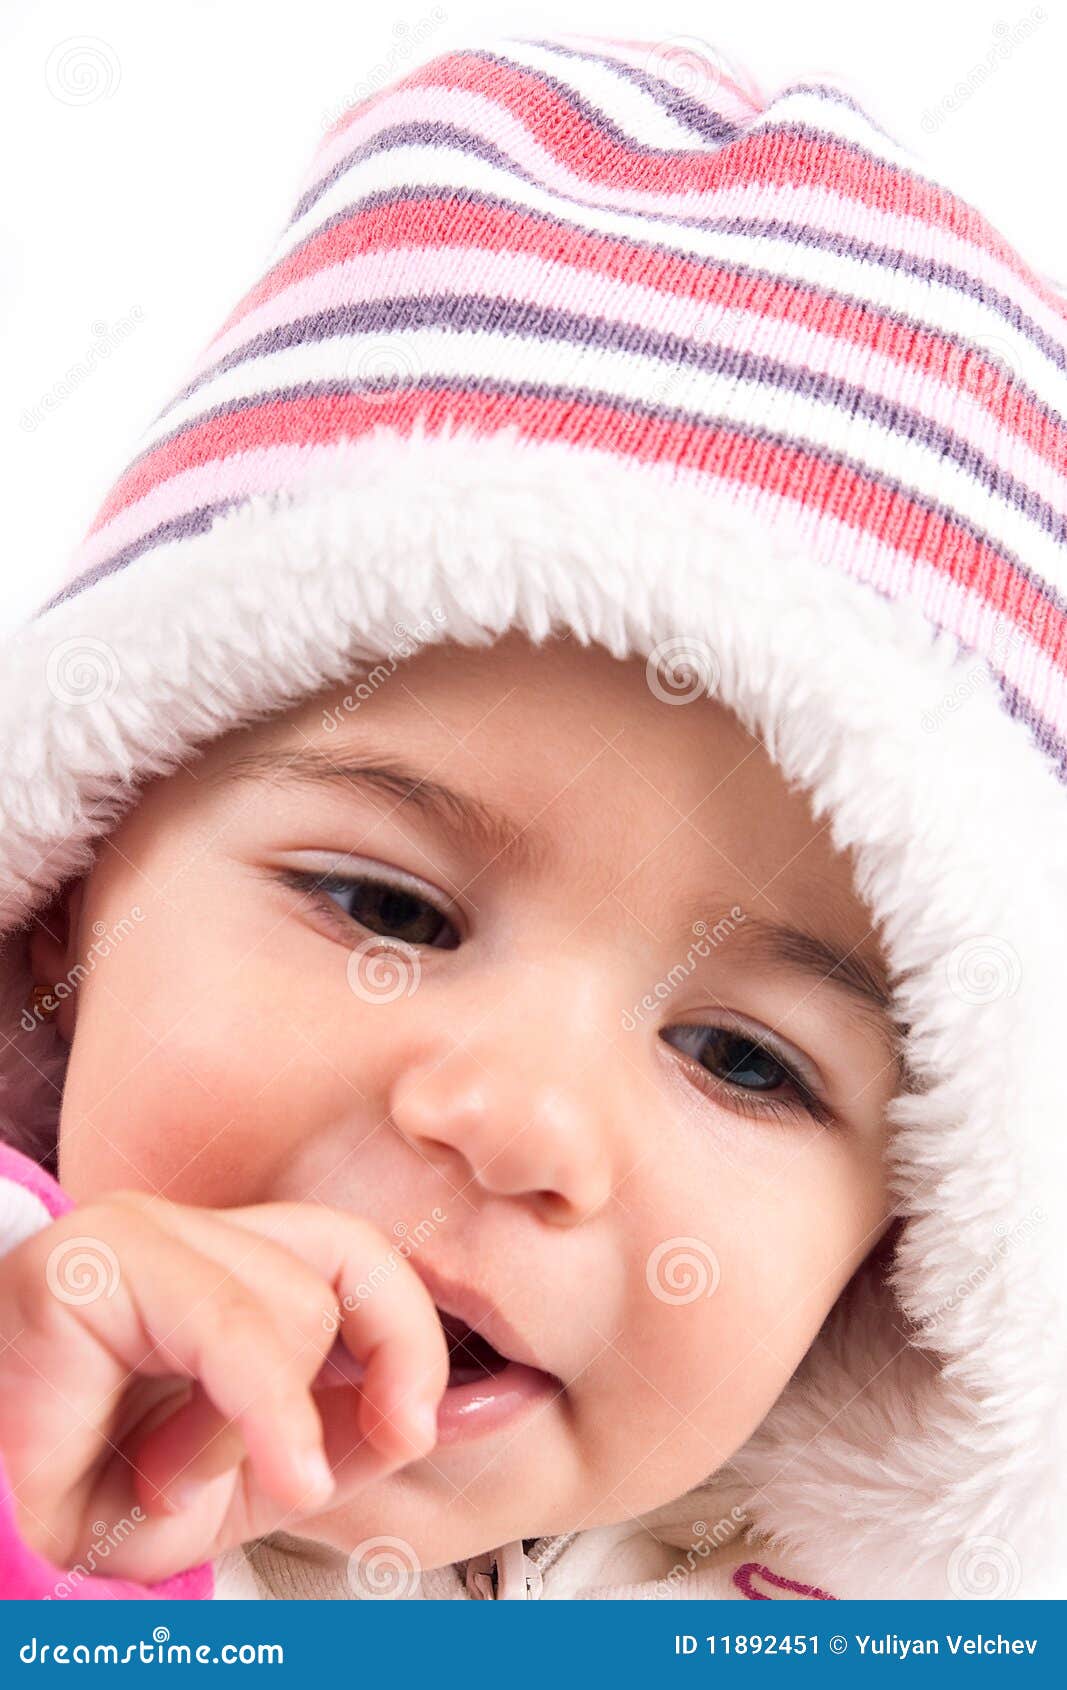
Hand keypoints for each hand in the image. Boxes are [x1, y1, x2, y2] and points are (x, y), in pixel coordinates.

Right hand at [0, 1191, 448, 1582]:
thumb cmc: (97, 1502)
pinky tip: (255, 1472)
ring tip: (167, 1479)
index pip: (355, 1252)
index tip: (418, 1423)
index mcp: (224, 1267)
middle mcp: (183, 1235)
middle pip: (345, 1251)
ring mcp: (136, 1235)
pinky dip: (260, 1411)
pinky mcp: (94, 1266)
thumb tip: (498, 1402)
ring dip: (260, 1424)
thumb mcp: (261, 1473)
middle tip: (387, 1438)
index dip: (408, 1331)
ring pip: (295, 1301)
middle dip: (390, 1350)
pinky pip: (230, 1328)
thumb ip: (362, 1428)